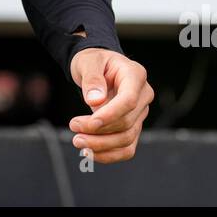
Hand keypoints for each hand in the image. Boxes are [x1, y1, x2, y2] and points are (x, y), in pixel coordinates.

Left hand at [68, 45, 153, 162]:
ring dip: (101, 145)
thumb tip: (95, 101)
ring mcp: (140, 113)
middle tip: (74, 126)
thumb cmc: (95, 62)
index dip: (110, 115)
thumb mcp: (89, 61)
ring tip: (78, 141)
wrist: (99, 68)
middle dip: (98, 130)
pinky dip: (108, 154)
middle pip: (126, 122)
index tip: (90, 123)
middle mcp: (143, 95)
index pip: (128, 100)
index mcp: (135, 75)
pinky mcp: (133, 127)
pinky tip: (90, 152)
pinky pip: (126, 148)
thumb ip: (91, 78)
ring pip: (127, 139)